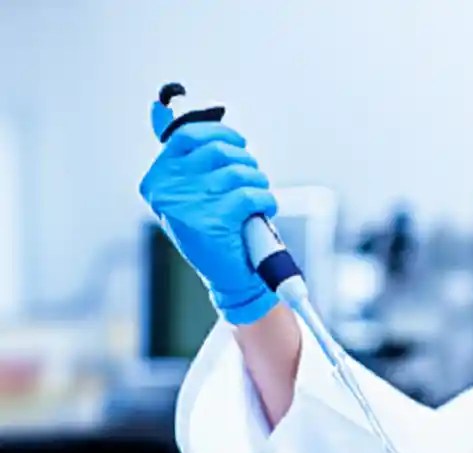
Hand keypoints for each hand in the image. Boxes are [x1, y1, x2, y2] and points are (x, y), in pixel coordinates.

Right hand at [138, 105, 278, 324]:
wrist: (229, 277)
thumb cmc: (215, 229)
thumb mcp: (192, 191)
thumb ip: (184, 155)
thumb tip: (160, 106)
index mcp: (157, 179)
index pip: (188, 136)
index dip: (220, 133)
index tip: (239, 143)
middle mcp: (166, 191)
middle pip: (219, 151)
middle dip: (246, 161)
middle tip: (252, 179)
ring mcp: (186, 206)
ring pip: (239, 172)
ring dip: (259, 182)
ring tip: (258, 197)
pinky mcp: (210, 222)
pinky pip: (250, 194)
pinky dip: (266, 199)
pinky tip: (264, 210)